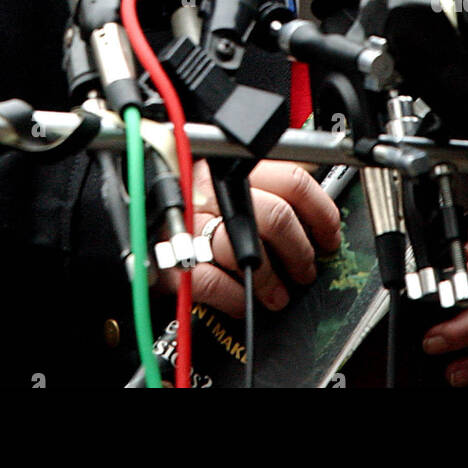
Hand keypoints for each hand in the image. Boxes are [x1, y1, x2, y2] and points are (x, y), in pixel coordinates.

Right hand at [173, 160, 341, 317]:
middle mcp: (211, 190)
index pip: (292, 179)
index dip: (320, 212)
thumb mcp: (225, 181)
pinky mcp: (174, 259)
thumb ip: (265, 186)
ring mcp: (191, 223)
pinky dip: (236, 298)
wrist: (139, 223)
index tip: (328, 234)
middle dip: (300, 251)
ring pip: (250, 250)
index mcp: (230, 168)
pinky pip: (215, 283)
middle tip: (305, 268)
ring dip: (273, 280)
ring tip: (278, 294)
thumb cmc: (186, 203)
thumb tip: (314, 209)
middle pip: (277, 216)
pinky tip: (243, 300)